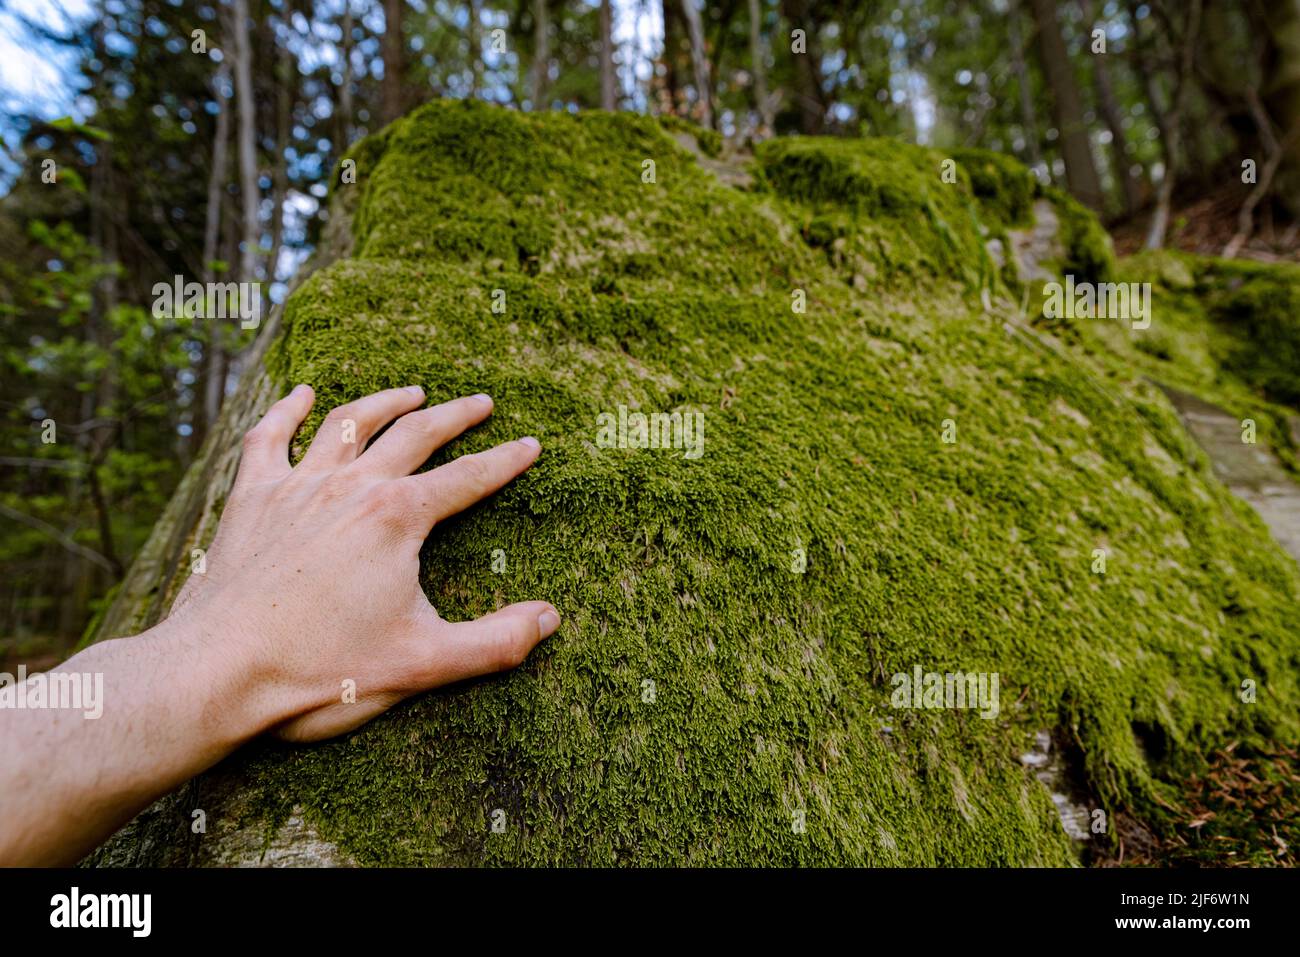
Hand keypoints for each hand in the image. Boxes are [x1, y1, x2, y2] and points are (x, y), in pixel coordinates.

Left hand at [169, 383, 559, 741]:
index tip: (531, 446)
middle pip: (414, 434)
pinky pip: (269, 438)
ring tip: (411, 391)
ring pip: (348, 423)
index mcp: (398, 518)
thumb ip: (495, 643)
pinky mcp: (251, 499)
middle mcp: (351, 488)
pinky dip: (285, 410)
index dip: (505, 462)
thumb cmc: (322, 670)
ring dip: (385, 401)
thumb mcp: (423, 663)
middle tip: (482, 403)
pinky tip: (299, 393)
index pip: (468, 479)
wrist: (219, 672)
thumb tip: (549, 618)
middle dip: (455, 415)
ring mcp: (297, 487)